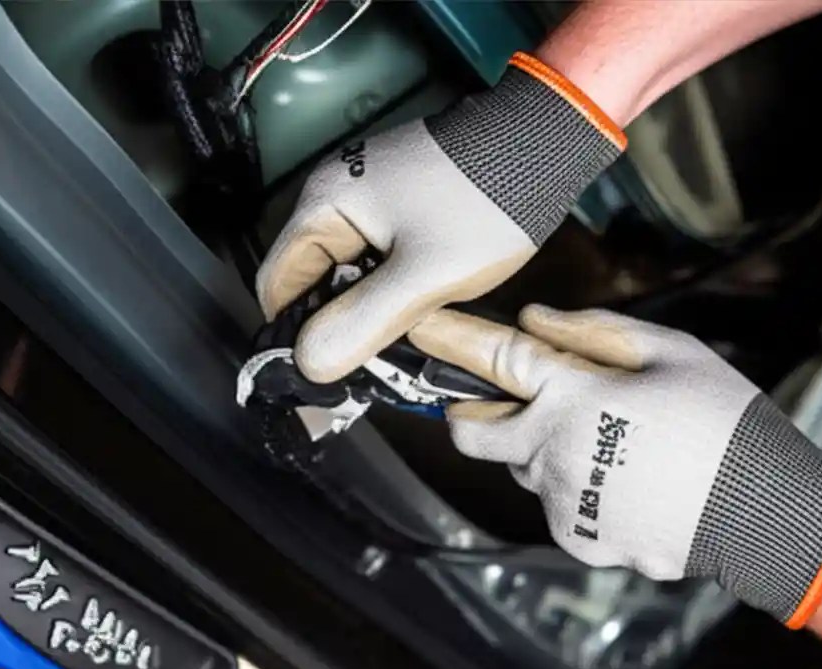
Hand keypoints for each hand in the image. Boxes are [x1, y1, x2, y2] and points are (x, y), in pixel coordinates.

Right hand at [256, 52, 625, 383]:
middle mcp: (334, 193)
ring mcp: (366, 193)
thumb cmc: (486, 204)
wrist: (544, 143)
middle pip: (310, 279)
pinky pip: (374, 254)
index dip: (293, 334)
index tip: (326, 373)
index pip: (276, 284)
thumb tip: (309, 363)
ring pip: (345, 270)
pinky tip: (416, 306)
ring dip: (364, 306)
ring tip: (398, 340)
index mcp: (324, 203)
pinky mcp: (397, 199)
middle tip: (371, 364)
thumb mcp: (425, 277)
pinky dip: (386, 284)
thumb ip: (363, 322)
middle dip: (334, 322)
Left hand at [409, 306, 821, 627]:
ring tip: (614, 449)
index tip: (423, 331)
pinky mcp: (579, 540)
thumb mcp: (671, 352)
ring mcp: (561, 501)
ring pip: (525, 473)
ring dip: (545, 457)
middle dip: (477, 418)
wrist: (764, 509)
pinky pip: (558, 510)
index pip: (495, 361)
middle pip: (474, 435)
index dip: (453, 342)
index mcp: (571, 396)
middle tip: (516, 409)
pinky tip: (629, 486)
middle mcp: (551, 451)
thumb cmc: (723, 418)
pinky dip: (578, 497)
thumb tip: (535, 317)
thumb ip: (594, 331)